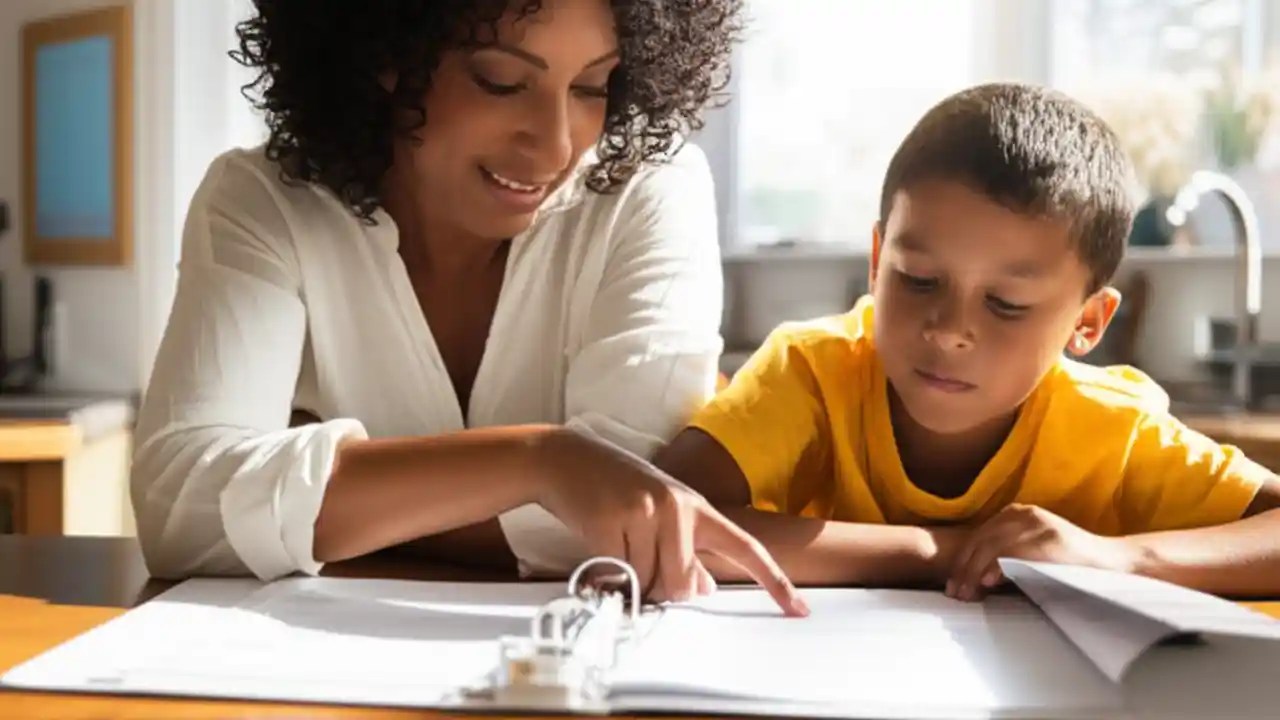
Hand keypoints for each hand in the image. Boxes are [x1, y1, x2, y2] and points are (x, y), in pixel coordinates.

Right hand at [535, 427, 808, 615]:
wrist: (566, 459)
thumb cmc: (615, 491)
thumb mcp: (660, 514)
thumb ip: (686, 550)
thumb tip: (704, 589)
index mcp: (697, 508)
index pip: (746, 547)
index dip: (774, 581)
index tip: (799, 609)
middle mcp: (678, 508)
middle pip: (682, 584)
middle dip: (658, 593)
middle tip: (635, 578)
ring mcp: (645, 511)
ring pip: (648, 583)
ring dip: (628, 586)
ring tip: (612, 560)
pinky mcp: (612, 520)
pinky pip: (616, 575)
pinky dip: (604, 581)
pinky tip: (596, 564)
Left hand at [947, 504, 1138, 601]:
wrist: (1113, 562)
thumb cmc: (1070, 565)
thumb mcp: (1032, 554)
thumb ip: (1006, 557)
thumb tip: (974, 580)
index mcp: (1016, 514)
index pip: (977, 536)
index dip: (961, 562)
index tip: (953, 585)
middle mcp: (1023, 513)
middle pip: (980, 540)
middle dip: (963, 569)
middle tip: (955, 594)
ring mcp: (1036, 523)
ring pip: (992, 546)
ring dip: (974, 572)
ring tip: (967, 594)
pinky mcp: (1048, 537)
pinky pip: (1014, 550)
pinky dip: (997, 566)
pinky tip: (989, 582)